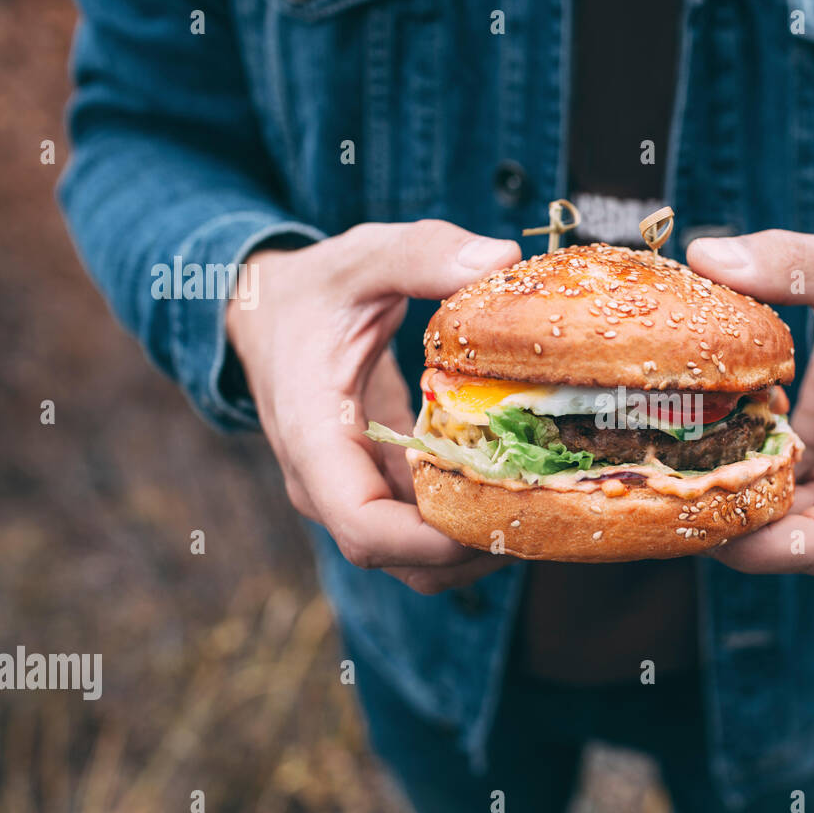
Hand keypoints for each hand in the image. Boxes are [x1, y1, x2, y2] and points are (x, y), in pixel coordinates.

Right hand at [226, 220, 521, 593]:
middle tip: (547, 514)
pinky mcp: (379, 488)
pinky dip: (470, 524)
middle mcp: (327, 484)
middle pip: (400, 559)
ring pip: (416, 558)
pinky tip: (522, 490)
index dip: (431, 541)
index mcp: (313, 439)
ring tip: (545, 507)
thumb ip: (423, 253)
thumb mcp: (362, 258)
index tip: (498, 519)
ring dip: (479, 546)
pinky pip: (423, 532)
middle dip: (473, 550)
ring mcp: (352, 492)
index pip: (364, 527)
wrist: (266, 312)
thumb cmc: (314, 288)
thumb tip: (501, 259)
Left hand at [687, 231, 813, 577]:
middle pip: (812, 546)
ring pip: (799, 526)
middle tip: (674, 511)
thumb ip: (788, 261)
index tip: (713, 531)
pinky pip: (791, 492)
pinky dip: (750, 484)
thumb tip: (705, 254)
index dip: (773, 548)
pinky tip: (702, 459)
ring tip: (677, 489)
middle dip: (745, 542)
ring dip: (743, 517)